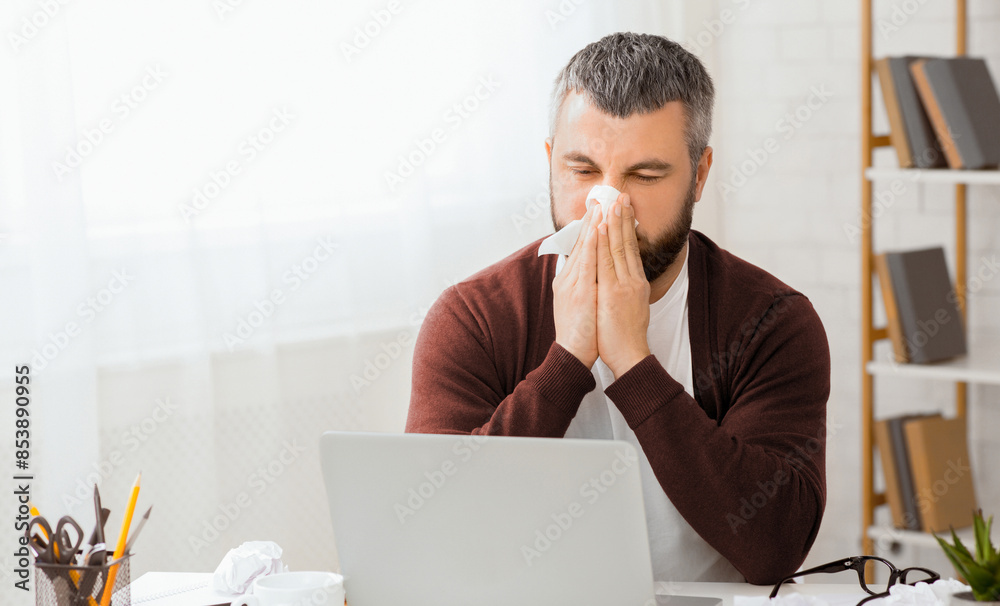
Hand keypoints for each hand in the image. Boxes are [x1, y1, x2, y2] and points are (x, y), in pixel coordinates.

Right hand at [552, 204, 600, 367]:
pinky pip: (588, 262)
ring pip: (585, 248)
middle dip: (592, 220)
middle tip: (600, 197)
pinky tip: (598, 228)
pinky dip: (592, 243)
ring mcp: (573, 284)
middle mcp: (569, 279)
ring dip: (593, 224)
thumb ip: (585, 287)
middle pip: (582, 244)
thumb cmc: (582, 334)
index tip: (598, 211)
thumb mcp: (582, 306)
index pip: (582, 250)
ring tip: (601, 204)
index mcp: (570, 281)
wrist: (573, 355)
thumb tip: (592, 276)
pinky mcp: (579, 292)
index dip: (590, 229)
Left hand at [596, 193, 650, 378]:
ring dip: (615, 223)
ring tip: (612, 202)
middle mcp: (632, 280)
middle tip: (621, 195)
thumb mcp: (629, 307)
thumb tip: (621, 280)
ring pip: (619, 247)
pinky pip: (608, 261)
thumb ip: (626, 290)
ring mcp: (624, 284)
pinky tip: (603, 227)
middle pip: (627, 243)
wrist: (628, 355)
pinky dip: (605, 242)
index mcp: (635, 283)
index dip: (627, 229)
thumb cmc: (625, 335)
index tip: (624, 210)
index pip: (631, 250)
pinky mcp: (614, 291)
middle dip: (623, 218)